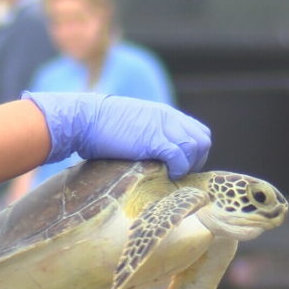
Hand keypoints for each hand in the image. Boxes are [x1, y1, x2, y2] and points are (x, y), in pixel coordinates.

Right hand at [24, 92, 210, 178]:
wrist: (85, 119)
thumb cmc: (101, 127)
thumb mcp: (134, 126)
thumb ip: (149, 135)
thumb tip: (155, 156)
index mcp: (165, 114)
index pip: (198, 132)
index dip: (195, 153)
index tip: (181, 166)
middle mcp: (168, 118)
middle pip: (203, 140)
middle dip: (196, 160)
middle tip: (178, 173)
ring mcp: (162, 127)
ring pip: (196, 146)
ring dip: (187, 165)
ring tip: (171, 174)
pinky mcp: (153, 139)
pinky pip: (179, 155)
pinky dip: (178, 168)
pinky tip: (167, 174)